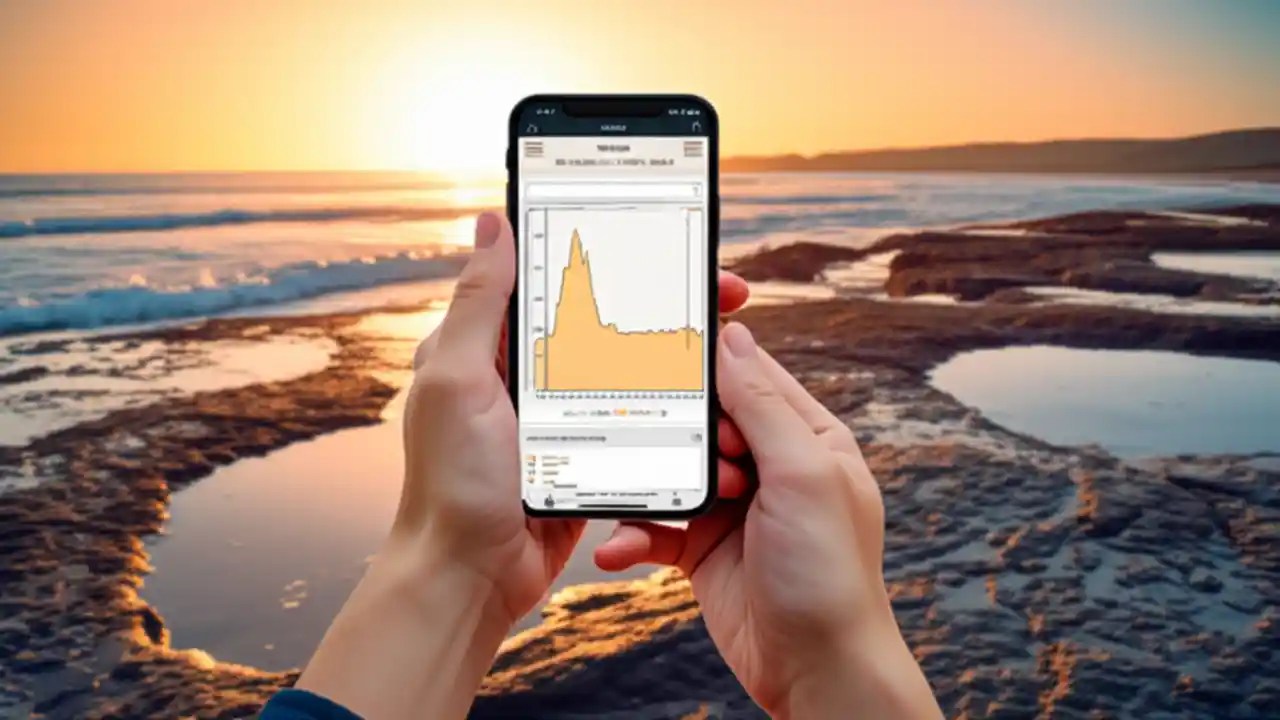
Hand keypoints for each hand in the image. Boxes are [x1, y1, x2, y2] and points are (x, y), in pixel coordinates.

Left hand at [298, 213, 751, 718]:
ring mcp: (559, 416)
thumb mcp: (458, 379)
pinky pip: (632, 421)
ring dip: (675, 356)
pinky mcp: (585, 455)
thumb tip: (494, 222)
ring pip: (627, 368)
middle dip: (665, 302)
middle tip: (724, 294)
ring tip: (726, 348)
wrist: (469, 576)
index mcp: (491, 345)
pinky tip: (706, 403)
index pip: (557, 279)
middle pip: (607, 319)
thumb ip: (480, 303)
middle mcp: (526, 374)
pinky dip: (667, 409)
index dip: (612, 255)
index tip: (667, 243)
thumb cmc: (452, 482)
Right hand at [595, 322, 940, 718]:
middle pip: (705, 419)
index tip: (663, 345)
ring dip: (649, 480)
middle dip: (677, 427)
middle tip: (661, 438)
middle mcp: (771, 467)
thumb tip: (734, 339)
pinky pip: (654, 526)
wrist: (815, 668)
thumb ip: (763, 406)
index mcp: (808, 437)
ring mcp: (733, 508)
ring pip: (673, 469)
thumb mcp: (803, 474)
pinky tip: (615, 548)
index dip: (712, 362)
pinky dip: (632, 535)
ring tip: (637, 492)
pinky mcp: (701, 548)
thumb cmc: (829, 573)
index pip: (753, 376)